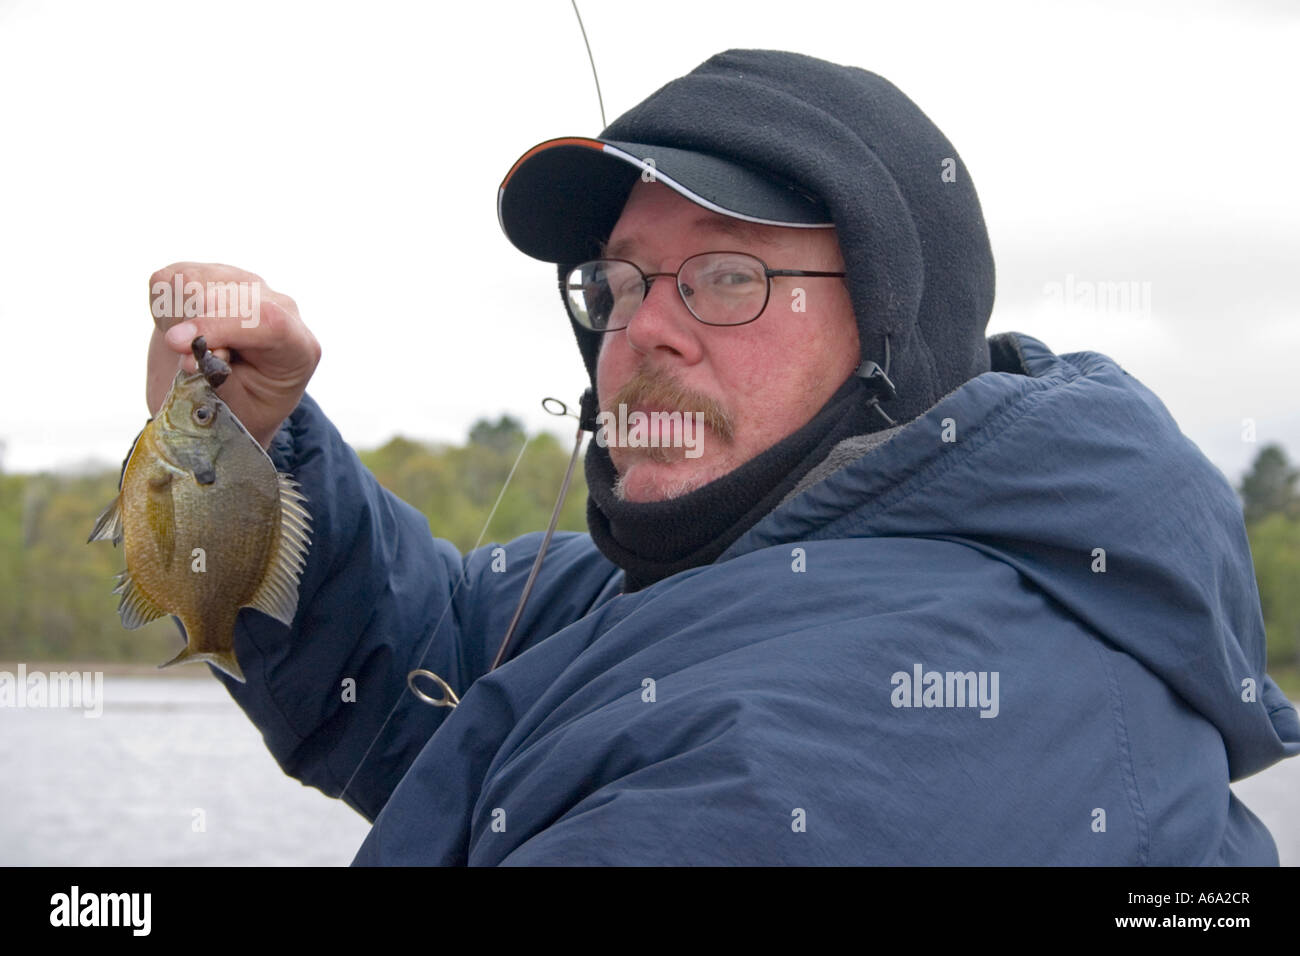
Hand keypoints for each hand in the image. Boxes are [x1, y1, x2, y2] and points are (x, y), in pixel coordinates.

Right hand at [147, 263, 321, 448]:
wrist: (234, 390)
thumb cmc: (242, 405)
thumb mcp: (239, 409)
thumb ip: (219, 382)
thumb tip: (189, 356)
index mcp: (298, 345)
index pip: (267, 319)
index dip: (219, 326)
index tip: (181, 345)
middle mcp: (279, 305)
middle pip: (225, 296)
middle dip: (194, 329)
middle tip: (190, 365)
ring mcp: (248, 284)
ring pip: (193, 281)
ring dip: (177, 319)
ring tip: (191, 348)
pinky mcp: (215, 273)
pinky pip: (171, 278)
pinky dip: (163, 306)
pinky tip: (182, 327)